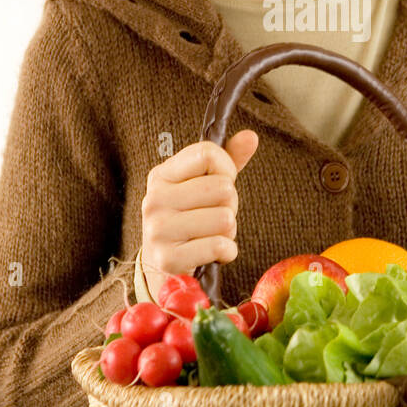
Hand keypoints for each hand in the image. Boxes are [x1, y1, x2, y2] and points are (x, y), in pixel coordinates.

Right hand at [140, 130, 258, 299]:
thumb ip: (226, 161)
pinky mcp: (169, 259)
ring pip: (226, 218)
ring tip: (210, 236)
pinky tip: (211, 255)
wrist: (162, 270)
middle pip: (223, 188)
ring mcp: (159, 230)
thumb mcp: (202, 187)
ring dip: (229, 232)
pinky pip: (221, 246)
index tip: (221, 184)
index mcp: (161, 176)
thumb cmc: (189, 221)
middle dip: (230, 205)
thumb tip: (251, 136)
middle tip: (213, 218)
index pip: (208, 153)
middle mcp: (155, 200)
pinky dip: (227, 252)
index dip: (227, 169)